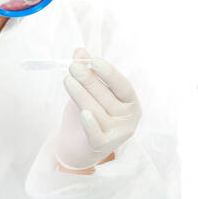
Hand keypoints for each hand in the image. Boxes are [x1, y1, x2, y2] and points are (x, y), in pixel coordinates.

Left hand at [55, 49, 141, 170]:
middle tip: (73, 67)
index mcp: (130, 102)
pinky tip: (83, 114)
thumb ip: (88, 72)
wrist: (79, 146)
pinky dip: (90, 124)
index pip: (123, 86)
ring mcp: (117, 133)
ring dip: (81, 94)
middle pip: (107, 96)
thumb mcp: (88, 91)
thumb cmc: (88, 114)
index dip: (109, 73)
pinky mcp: (103, 146)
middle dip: (89, 80)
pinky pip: (96, 133)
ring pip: (96, 110)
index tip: (93, 61)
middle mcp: (128, 118)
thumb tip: (80, 51)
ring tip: (67, 80)